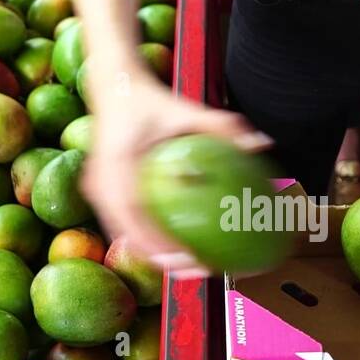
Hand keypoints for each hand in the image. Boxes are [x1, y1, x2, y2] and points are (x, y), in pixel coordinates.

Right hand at [81, 69, 271, 277]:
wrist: (114, 88)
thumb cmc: (150, 101)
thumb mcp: (186, 110)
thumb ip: (222, 127)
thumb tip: (261, 144)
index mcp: (117, 165)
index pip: (134, 214)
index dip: (157, 242)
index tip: (185, 257)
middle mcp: (100, 183)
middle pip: (127, 235)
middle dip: (159, 260)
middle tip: (196, 272)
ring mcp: (97, 191)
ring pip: (124, 236)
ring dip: (153, 257)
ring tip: (189, 270)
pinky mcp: (101, 195)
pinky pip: (124, 226)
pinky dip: (148, 242)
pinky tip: (178, 253)